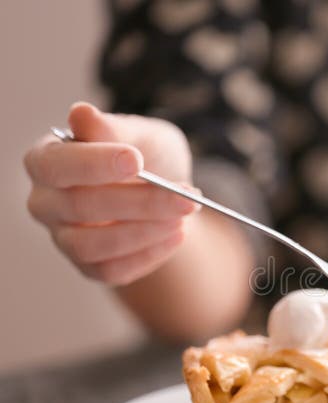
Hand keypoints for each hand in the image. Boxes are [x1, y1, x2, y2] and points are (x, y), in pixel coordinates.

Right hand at [24, 102, 198, 285]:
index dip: (94, 164)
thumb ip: (114, 129)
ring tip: (185, 216)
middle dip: (142, 202)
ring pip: (92, 246)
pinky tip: (178, 235)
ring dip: (147, 232)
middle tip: (188, 196)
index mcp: (47, 160)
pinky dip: (149, 254)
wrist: (168, 194)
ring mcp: (64, 238)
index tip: (136, 159)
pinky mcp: (88, 266)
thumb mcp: (141, 134)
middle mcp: (46, 202)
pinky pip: (112, 271)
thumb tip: (81, 113)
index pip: (56, 166)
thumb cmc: (146, 156)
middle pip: (81, 207)